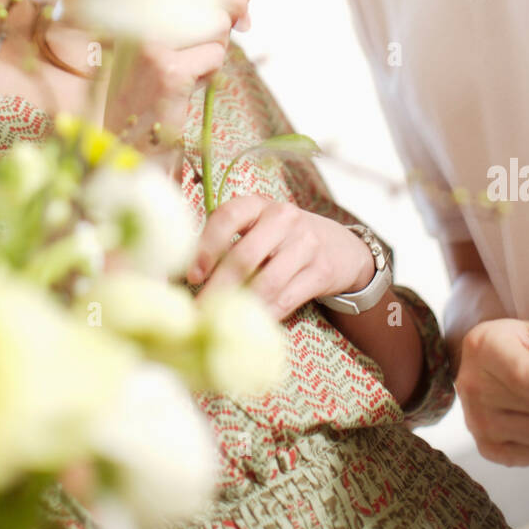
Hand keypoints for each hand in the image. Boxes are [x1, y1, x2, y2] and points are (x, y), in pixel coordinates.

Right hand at [103, 0, 271, 147]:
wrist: (128, 136)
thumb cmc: (153, 85)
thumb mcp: (176, 38)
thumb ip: (206, 8)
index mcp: (140, 2)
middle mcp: (140, 15)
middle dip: (238, 9)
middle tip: (245, 25)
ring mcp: (152, 41)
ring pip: (218, 26)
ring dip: (216, 48)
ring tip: (192, 67)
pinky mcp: (169, 69)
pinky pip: (215, 56)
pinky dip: (211, 71)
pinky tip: (188, 85)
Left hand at [186, 193, 375, 320]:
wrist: (339, 247)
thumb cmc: (283, 239)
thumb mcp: (259, 228)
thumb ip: (229, 244)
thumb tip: (189, 277)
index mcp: (259, 204)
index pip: (228, 216)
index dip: (207, 245)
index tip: (193, 274)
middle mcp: (284, 217)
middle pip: (244, 256)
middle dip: (218, 288)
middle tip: (199, 311)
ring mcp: (306, 243)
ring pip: (266, 282)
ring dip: (241, 306)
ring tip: (222, 323)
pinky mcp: (321, 271)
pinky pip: (287, 299)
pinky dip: (266, 314)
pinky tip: (252, 324)